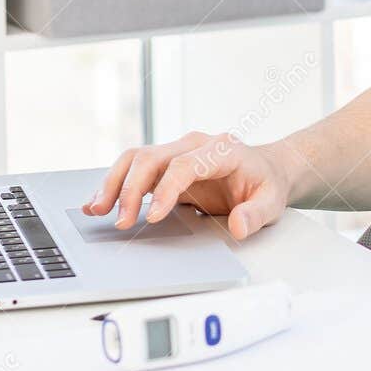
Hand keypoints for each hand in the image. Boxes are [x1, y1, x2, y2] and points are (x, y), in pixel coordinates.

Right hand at [80, 131, 302, 240]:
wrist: (267, 169)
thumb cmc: (267, 184)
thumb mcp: (272, 202)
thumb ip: (256, 214)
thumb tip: (237, 225)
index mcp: (221, 149)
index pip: (185, 165)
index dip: (166, 189)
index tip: (154, 217)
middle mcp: (195, 145)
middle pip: (152, 157)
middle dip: (131, 189)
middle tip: (122, 222)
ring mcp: (178, 152)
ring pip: (136, 159)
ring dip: (115, 184)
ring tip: (98, 211)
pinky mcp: (166, 165)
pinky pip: (135, 169)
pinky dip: (116, 184)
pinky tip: (99, 203)